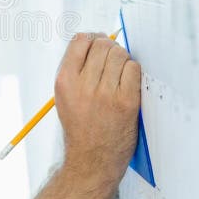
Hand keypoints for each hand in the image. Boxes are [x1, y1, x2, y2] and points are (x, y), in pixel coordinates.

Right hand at [54, 32, 140, 185]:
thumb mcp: (64, 96)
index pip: (80, 41)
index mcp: (65, 81)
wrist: (91, 160)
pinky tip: (128, 82)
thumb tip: (95, 41)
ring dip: (122, 59)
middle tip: (112, 59)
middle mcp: (83, 85)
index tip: (98, 44)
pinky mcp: (126, 102)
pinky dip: (133, 71)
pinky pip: (133, 69)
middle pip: (102, 45)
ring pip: (120, 55)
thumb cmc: (79, 126)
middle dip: (110, 48)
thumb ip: (74, 69)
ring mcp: (106, 94)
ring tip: (120, 72)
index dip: (92, 39)